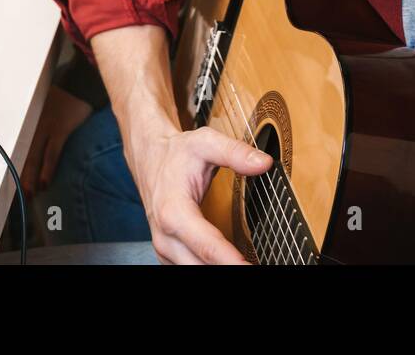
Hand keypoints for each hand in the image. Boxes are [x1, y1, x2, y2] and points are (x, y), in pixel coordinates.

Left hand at [21, 85, 92, 195]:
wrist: (78, 85)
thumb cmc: (60, 98)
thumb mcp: (39, 107)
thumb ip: (32, 122)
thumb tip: (25, 141)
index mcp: (25, 121)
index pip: (14, 145)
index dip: (10, 164)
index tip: (5, 181)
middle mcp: (31, 125)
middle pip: (20, 154)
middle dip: (17, 175)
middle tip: (13, 195)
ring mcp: (45, 128)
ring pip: (33, 157)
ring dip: (29, 177)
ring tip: (28, 194)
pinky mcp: (60, 130)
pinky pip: (51, 153)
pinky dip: (47, 169)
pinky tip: (44, 182)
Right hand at [127, 122, 271, 264]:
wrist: (149, 158)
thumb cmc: (177, 153)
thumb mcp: (205, 142)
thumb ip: (235, 152)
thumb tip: (264, 163)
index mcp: (174, 212)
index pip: (208, 247)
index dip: (232, 261)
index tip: (251, 266)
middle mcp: (166, 237)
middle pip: (201, 267)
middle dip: (229, 269)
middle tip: (256, 264)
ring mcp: (164, 249)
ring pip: (193, 273)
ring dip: (220, 271)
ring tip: (247, 264)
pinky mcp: (168, 255)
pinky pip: (189, 270)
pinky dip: (209, 269)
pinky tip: (229, 264)